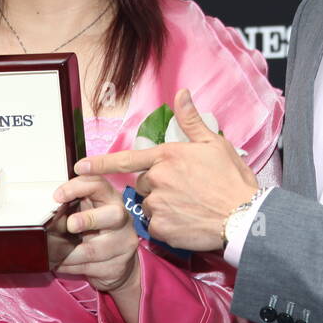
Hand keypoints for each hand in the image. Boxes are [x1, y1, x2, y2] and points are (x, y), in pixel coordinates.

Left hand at [49, 175, 139, 292]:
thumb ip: (73, 203)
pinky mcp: (118, 265)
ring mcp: (123, 243)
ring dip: (68, 253)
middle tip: (70, 225)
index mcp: (110, 199)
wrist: (119, 262)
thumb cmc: (97, 230)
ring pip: (94, 250)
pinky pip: (89, 268)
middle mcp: (122, 218)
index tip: (57, 196)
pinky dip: (69, 266)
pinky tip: (60, 263)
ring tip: (52, 253)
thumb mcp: (88, 211)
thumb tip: (44, 205)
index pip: (99, 184)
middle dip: (88, 219)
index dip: (78, 187)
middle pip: (113, 215)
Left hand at [76, 88, 258, 250]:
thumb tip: (181, 93)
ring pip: (149, 205)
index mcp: (167, 157)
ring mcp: (157, 205)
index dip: (100, 163)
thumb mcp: (213, 144)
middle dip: (157, 186)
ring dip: (163, 205)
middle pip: (143, 184)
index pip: (125, 159)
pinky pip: (156, 226)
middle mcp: (157, 180)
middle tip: (185, 189)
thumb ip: (191, 120)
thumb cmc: (231, 179)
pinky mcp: (161, 229)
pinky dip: (168, 224)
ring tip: (189, 206)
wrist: (243, 216)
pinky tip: (187, 221)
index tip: (79, 167)